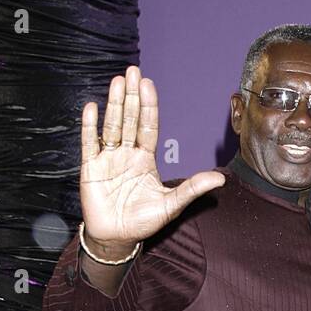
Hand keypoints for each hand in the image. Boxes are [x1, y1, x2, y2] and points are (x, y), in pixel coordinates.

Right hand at [80, 65, 224, 251]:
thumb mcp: (171, 205)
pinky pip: (90, 143)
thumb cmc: (143, 222)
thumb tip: (220, 180)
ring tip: (118, 82)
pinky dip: (90, 127)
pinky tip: (93, 108)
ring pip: (112, 126)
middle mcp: (127, 154)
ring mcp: (108, 159)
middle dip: (132, 97)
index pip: (148, 127)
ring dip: (114, 105)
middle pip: (130, 120)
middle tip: (133, 72)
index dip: (149, 106)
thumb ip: (192, 189)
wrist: (117, 239)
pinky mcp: (91, 168)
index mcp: (145, 159)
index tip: (149, 85)